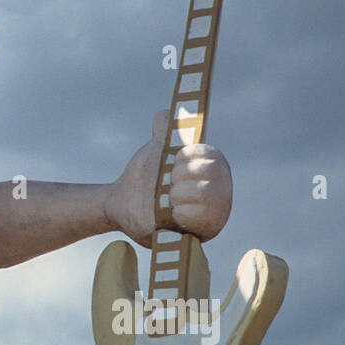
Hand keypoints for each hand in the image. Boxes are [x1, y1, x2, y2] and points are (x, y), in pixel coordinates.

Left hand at [106, 109, 232, 245]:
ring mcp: (216, 210)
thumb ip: (162, 133)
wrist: (124, 208)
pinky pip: (205, 217)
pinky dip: (184, 213)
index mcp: (209, 165)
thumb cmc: (144, 180)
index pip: (212, 154)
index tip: (172, 163)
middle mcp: (219, 186)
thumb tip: (166, 114)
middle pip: (213, 172)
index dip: (189, 157)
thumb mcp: (153, 154)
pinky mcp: (208, 231)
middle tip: (167, 183)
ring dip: (180, 194)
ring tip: (168, 199)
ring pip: (210, 194)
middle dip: (183, 176)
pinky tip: (172, 214)